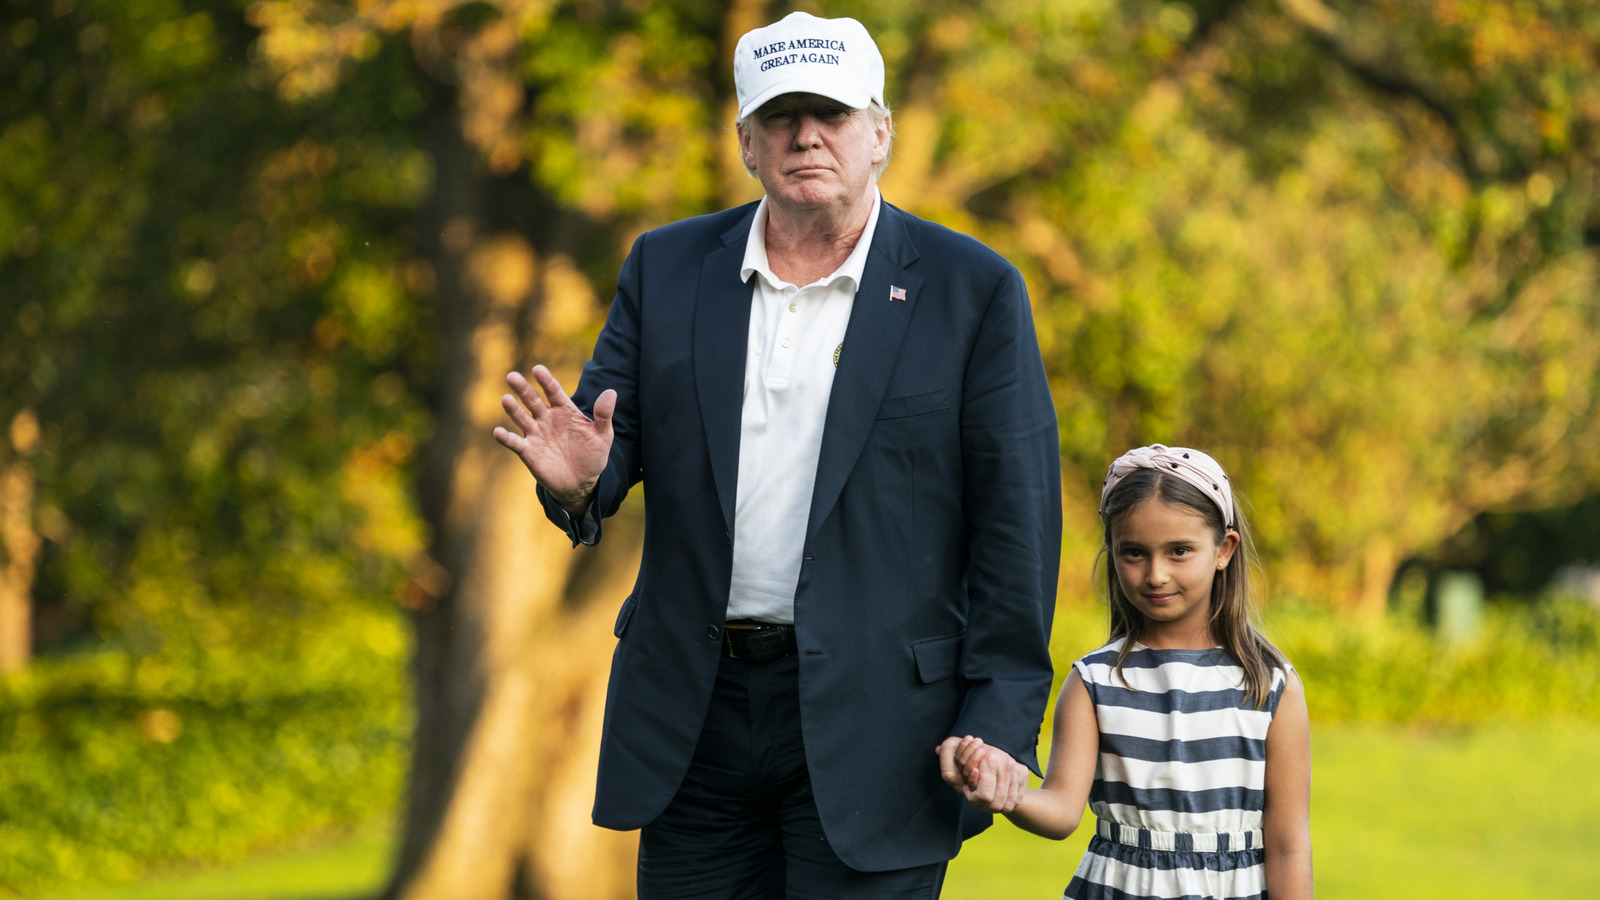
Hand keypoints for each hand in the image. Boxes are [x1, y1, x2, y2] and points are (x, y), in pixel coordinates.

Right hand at [493, 366, 615, 513]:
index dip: (546, 380)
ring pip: (521, 418)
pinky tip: (498, 432)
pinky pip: (515, 443)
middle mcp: (547, 419)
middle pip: (533, 400)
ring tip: (506, 399)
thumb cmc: (592, 455)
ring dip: (513, 409)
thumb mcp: (603, 436)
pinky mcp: (528, 452)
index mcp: (564, 410)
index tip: (538, 369)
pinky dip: (506, 438)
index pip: (554, 391)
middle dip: (523, 389)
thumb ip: (604, 415)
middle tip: (512, 376)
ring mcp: (536, 434)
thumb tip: (611, 392)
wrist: (582, 482)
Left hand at [936, 736, 1028, 813]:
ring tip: (983, 798)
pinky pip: (1016, 800)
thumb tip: (937, 751)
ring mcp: (1017, 770)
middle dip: (983, 806)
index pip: (984, 796)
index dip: (973, 798)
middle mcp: (1006, 765)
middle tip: (974, 798)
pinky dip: (1006, 803)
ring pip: (1008, 805)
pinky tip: (996, 797)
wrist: (994, 744)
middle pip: (996, 804)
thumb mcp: (955, 754)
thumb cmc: (968, 752)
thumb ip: (947, 763)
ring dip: (994, 807)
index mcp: (990, 760)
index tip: (966, 789)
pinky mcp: (1024, 773)